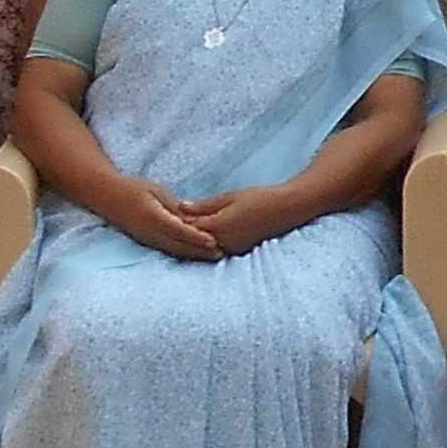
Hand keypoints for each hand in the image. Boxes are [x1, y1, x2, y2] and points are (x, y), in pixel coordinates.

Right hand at [98, 173, 218, 260]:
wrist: (105, 197)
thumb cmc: (132, 189)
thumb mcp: (156, 191)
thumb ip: (174, 206)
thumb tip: (192, 217)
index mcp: (153, 216)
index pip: (179, 230)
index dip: (197, 237)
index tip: (214, 242)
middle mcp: (149, 232)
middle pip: (179, 245)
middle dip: (200, 251)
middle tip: (221, 254)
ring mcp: (146, 239)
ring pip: (174, 250)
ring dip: (193, 255)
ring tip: (212, 256)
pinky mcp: (145, 242)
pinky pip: (166, 249)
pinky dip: (182, 253)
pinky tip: (194, 254)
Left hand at [167, 180, 301, 258]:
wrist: (286, 209)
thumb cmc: (258, 198)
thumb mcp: (229, 197)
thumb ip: (205, 205)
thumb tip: (181, 207)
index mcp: (218, 227)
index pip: (189, 227)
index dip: (175, 221)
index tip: (160, 214)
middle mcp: (223, 243)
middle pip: (194, 242)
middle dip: (181, 234)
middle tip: (163, 226)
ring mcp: (231, 249)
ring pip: (204, 248)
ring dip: (193, 241)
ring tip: (179, 231)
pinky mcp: (238, 250)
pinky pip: (216, 249)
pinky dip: (206, 243)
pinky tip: (201, 236)